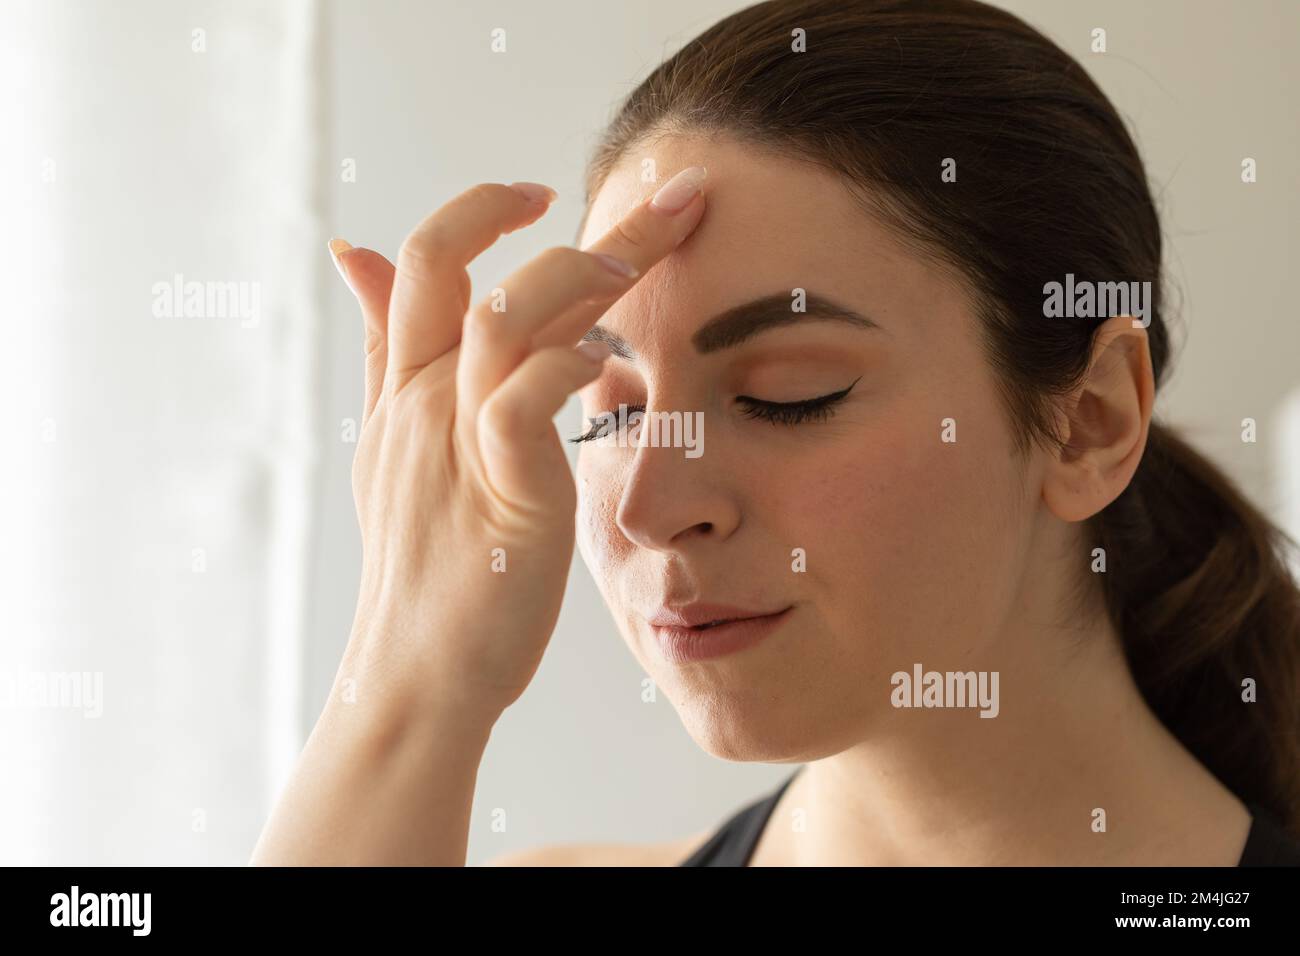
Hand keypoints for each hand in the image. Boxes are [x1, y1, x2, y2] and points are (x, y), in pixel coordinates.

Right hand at [330, 169, 706, 717]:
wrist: (418, 671)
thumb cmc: (427, 564)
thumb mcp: (395, 446)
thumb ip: (389, 351)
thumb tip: (356, 254)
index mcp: (405, 386)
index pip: (425, 258)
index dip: (479, 207)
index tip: (540, 195)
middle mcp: (422, 398)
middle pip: (455, 261)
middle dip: (538, 207)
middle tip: (664, 197)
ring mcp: (454, 441)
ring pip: (500, 315)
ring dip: (577, 275)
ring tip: (632, 272)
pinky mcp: (502, 489)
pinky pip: (523, 399)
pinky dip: (568, 366)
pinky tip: (606, 367)